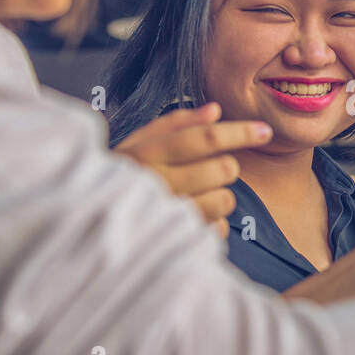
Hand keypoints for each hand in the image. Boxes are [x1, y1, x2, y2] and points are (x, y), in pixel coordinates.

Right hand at [113, 102, 271, 232]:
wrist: (88, 222)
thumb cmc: (121, 177)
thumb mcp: (138, 144)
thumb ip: (175, 124)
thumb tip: (215, 110)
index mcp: (148, 154)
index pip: (206, 138)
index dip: (241, 132)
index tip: (265, 130)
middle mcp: (158, 184)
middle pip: (223, 168)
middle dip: (225, 167)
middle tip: (208, 171)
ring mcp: (168, 216)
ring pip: (225, 200)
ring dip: (219, 198)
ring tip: (196, 197)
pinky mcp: (178, 243)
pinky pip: (218, 230)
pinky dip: (212, 225)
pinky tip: (192, 220)